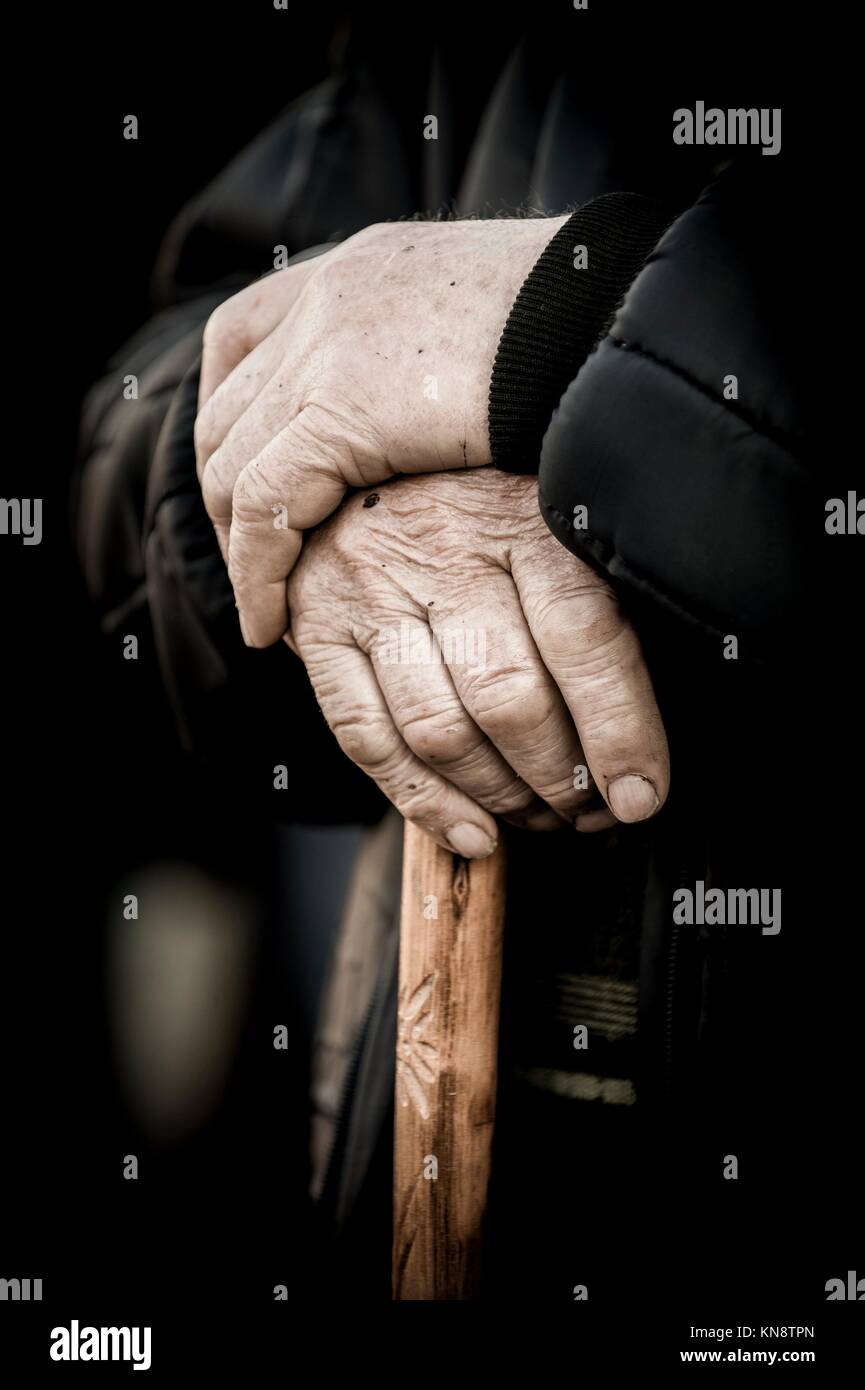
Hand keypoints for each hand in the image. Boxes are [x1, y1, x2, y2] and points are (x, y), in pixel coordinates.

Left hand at [194, 216, 567, 645]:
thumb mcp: (494, 331)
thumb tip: (445, 417)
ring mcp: (326, 346)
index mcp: (359, 270)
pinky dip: (258, 573)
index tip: (250, 481)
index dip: (236, 415)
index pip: (246, 335)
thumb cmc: (586, 328)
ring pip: (233, 463)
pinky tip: (273, 624)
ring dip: (239, 545)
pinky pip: (266, 507)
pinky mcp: (340, 406)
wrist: (616, 309)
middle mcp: (327, 298)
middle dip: (227, 493)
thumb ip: (441, 363)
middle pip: (228, 406)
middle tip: (255, 563)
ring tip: (264, 610)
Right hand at [287, 469, 668, 855]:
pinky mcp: (316, 623)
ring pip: (440, 730)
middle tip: (593, 812)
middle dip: (562, 780)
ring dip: (500, 798)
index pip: (583, 636)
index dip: (619, 731)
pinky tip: (472, 834)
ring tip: (541, 819)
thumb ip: (598, 590)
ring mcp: (369, 586)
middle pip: (509, 697)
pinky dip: (421, 803)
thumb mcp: (559, 508)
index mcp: (523, 510)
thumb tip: (646, 718)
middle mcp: (442, 545)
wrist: (366, 435)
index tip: (642, 794)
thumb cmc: (493, 490)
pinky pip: (365, 736)